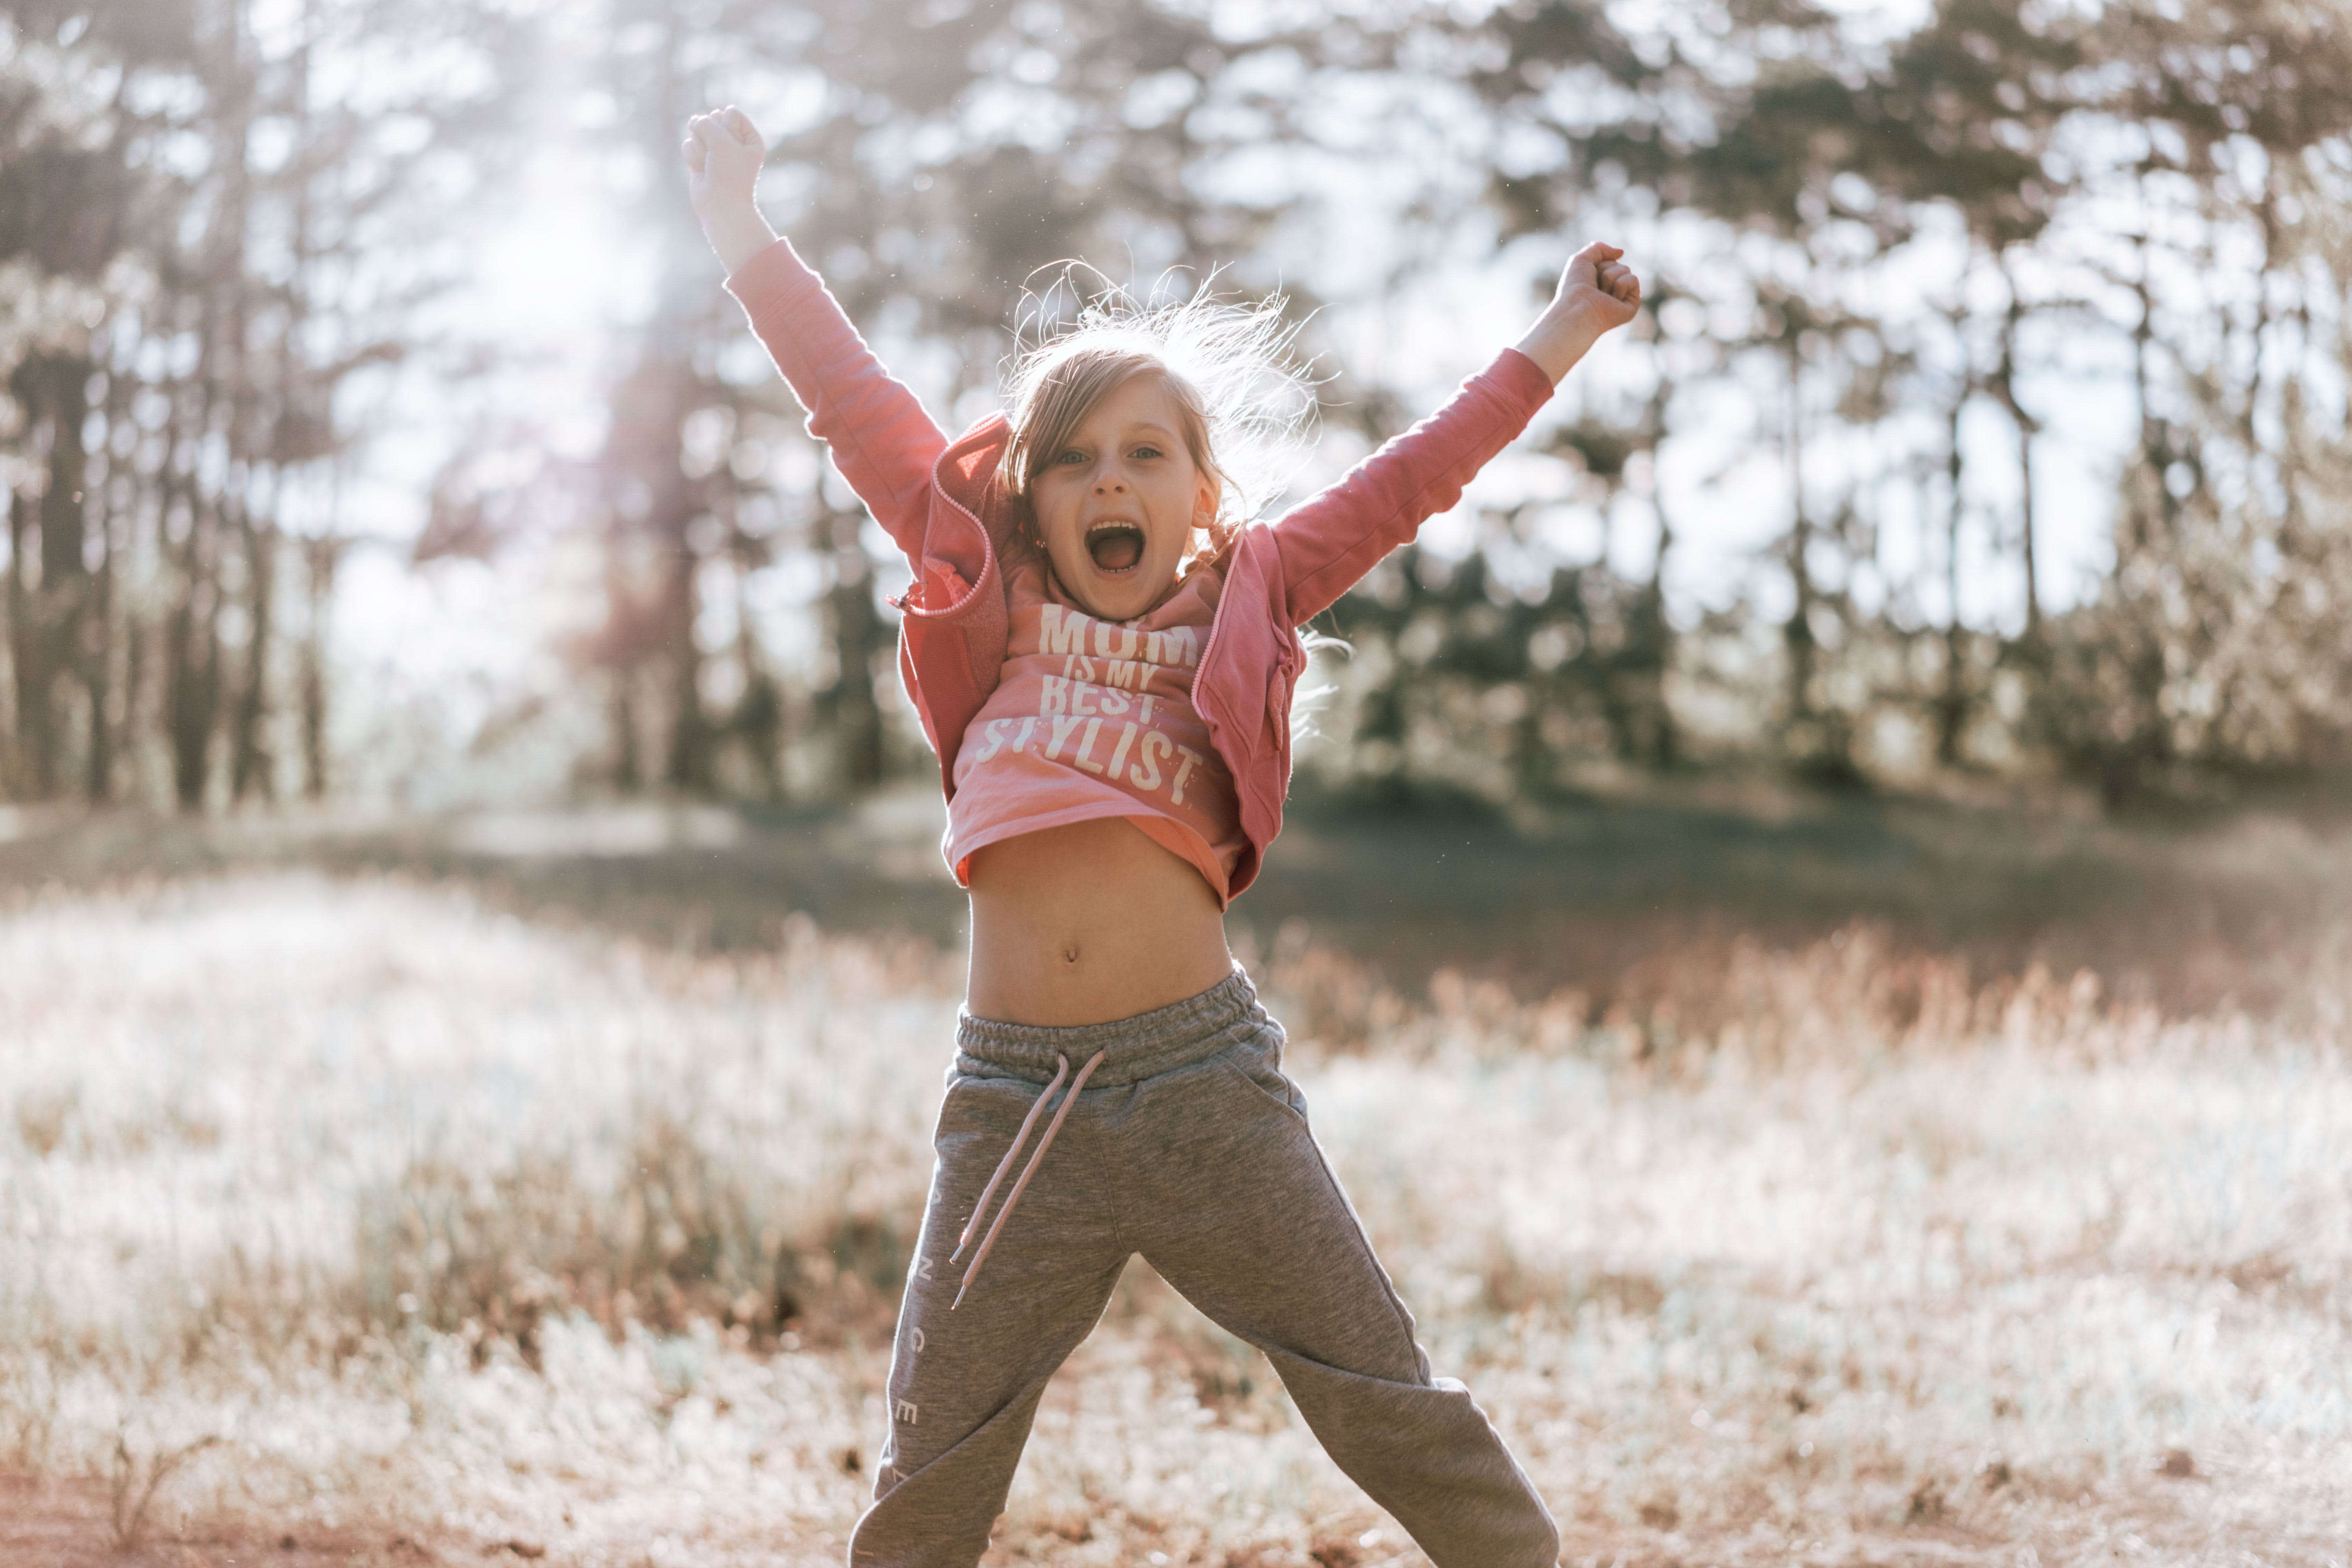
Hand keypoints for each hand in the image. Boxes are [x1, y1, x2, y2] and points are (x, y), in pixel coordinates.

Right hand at [682, 105, 776, 275]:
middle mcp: (734, 142)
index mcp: (750, 137)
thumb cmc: (729, 174)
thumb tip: (692, 122)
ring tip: (710, 166)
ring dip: (701, 148)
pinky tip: (701, 170)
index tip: (732, 148)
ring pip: (698, 131)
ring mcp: (716, 150)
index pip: (731, 112)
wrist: (720, 205)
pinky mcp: (700, 158)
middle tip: (719, 158)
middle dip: (711, 137)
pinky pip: (689, 144)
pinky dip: (693, 157)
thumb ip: (705, 122)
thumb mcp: (721, 140)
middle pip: (713, 119)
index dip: (726, 127)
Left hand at [1554, 241, 1640, 328]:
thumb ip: (1599, 248)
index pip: (1608, 260)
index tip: (1586, 277)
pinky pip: (1633, 279)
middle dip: (1605, 269)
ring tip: (1601, 294)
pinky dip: (1621, 285)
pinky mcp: (1631, 305)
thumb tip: (1621, 252)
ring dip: (1610, 277)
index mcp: (1598, 282)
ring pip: (1626, 270)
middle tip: (1594, 286)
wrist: (1578, 307)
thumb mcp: (1581, 259)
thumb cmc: (1575, 286)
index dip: (1597, 263)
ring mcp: (1621, 298)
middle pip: (1617, 264)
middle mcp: (1610, 290)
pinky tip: (1612, 299)